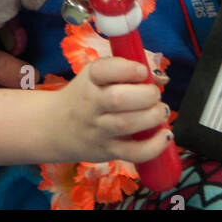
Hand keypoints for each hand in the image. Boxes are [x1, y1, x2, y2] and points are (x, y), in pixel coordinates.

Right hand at [44, 55, 170, 164]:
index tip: (142, 71)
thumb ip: (127, 71)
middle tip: (155, 94)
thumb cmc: (85, 95)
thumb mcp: (97, 76)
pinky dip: (154, 146)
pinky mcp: (107, 151)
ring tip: (162, 111)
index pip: (104, 69)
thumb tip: (161, 77)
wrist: (55, 127)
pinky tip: (165, 136)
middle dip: (146, 95)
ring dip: (152, 117)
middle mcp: (91, 103)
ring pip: (127, 124)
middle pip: (118, 99)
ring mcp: (98, 130)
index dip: (128, 69)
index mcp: (90, 78)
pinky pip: (133, 153)